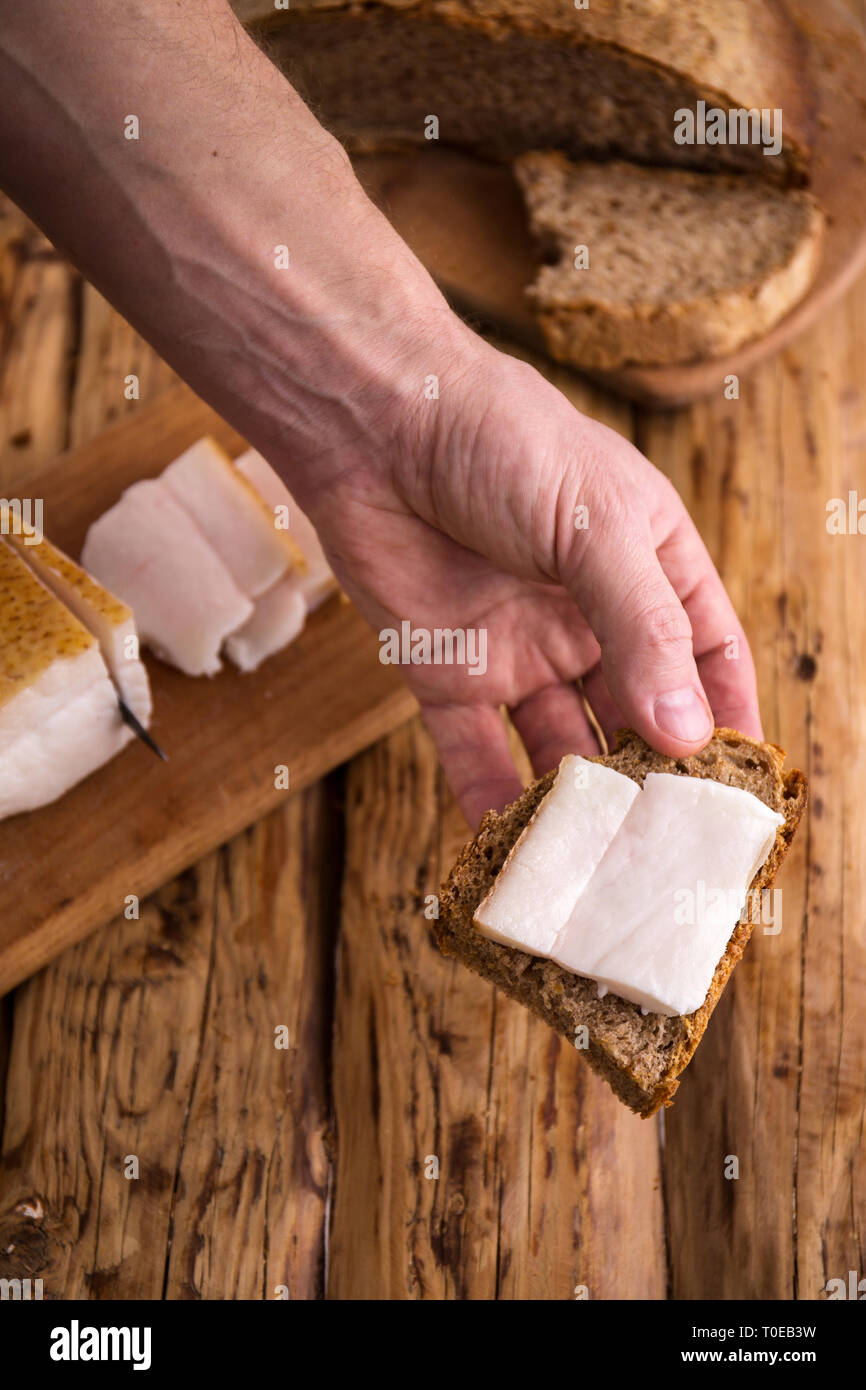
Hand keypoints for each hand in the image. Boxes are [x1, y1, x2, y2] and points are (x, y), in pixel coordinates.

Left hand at [302, 331, 761, 826]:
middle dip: (652, 779)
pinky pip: (474, 752)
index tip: (740, 787)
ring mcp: (519, 649)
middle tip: (667, 849)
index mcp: (644, 567)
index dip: (725, 715)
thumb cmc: (502, 442)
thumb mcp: (596, 526)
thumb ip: (642, 627)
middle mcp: (586, 618)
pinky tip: (512, 853)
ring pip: (559, 746)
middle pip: (635, 714)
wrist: (376, 423)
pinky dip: (491, 801)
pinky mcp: (447, 672)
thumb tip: (688, 733)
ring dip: (577, 804)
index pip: (705, 654)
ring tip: (597, 867)